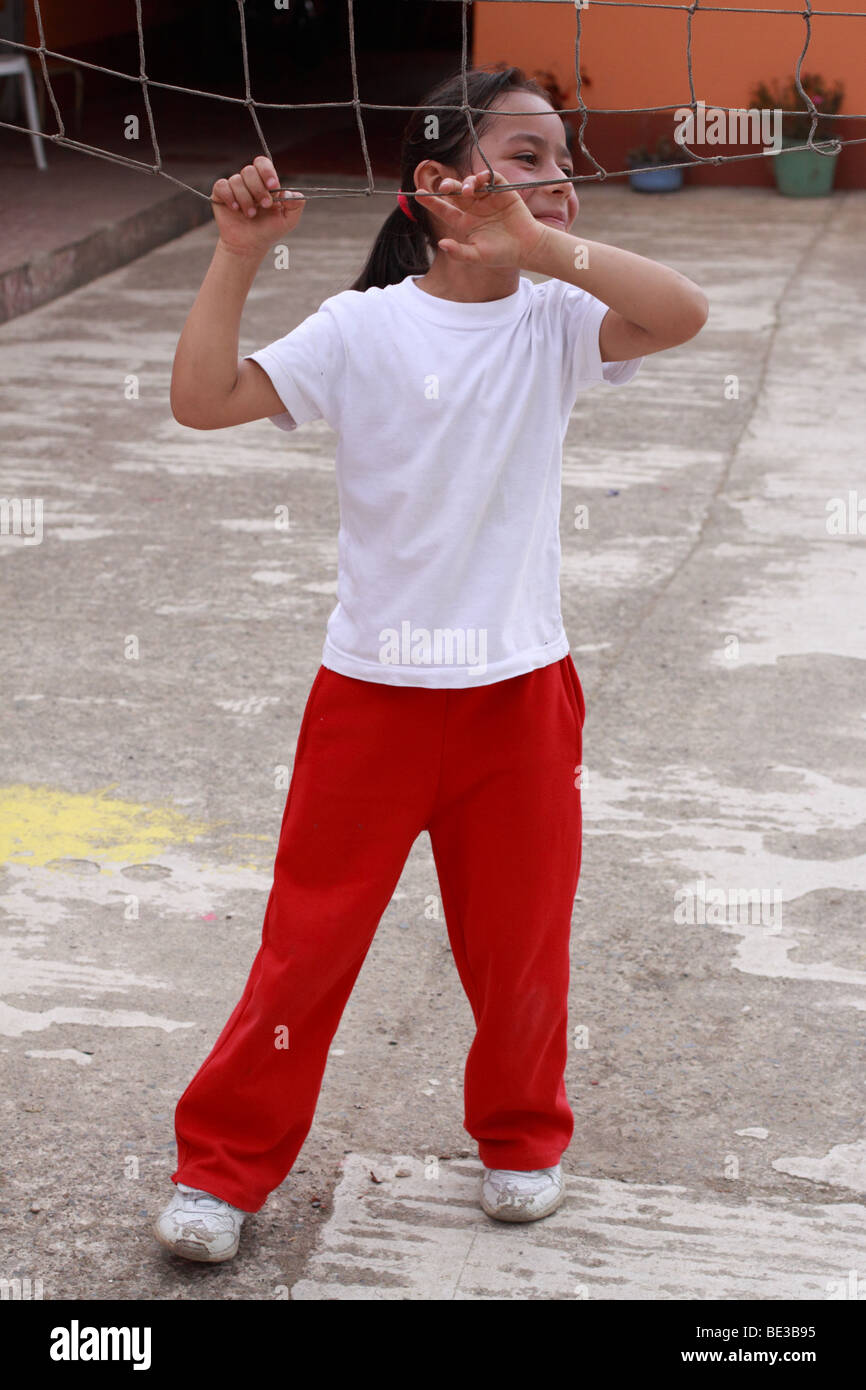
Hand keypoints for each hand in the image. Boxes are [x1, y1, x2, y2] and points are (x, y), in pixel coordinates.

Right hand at [211, 156, 304, 256]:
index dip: (267, 171)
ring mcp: (234, 187)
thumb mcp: (288, 220)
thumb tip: (292, 193)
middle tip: (264, 206)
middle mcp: (249, 182)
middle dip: (258, 189)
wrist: (249, 246)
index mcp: (265, 183)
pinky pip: (222, 185)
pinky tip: (235, 209)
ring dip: (246, 199)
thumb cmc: (268, 231)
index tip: (273, 186)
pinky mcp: (220, 194)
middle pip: (249, 170)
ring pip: (237, 180)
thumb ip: (296, 205)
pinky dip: (230, 197)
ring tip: (250, 215)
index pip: (263, 163)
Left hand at [414, 168, 546, 268]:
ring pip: (471, 183)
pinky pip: (491, 178)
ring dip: (466, 183)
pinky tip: (481, 180)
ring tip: (468, 191)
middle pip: (456, 192)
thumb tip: (440, 243)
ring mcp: (488, 198)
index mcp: (464, 222)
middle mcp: (474, 208)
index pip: (444, 210)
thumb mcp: (477, 256)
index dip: (431, 202)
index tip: (418, 194)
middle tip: (444, 187)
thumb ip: (458, 252)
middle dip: (448, 187)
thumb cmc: (501, 254)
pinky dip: (485, 176)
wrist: (527, 248)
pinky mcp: (502, 191)